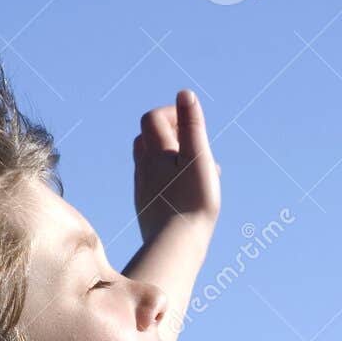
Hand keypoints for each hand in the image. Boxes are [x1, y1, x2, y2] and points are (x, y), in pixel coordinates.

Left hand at [133, 90, 220, 242]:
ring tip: (196, 170)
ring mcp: (143, 189)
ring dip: (171, 158)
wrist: (174, 247)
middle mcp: (144, 168)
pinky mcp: (147, 208)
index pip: (153, 118)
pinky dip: (169, 179)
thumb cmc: (192, 202)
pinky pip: (154, 185)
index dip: (172, 113)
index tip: (192, 123)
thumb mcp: (198, 158)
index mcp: (155, 152)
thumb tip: (184, 94)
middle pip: (148, 138)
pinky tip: (187, 193)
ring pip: (151, 162)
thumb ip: (192, 126)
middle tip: (195, 146)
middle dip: (171, 134)